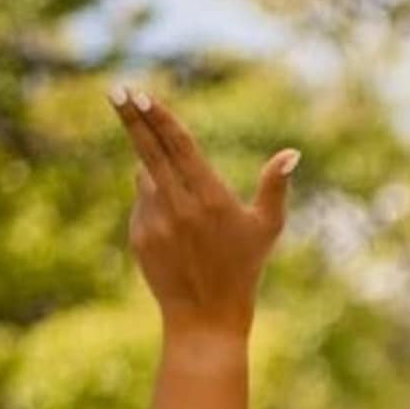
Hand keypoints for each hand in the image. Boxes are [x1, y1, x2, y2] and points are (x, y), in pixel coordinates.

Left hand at [108, 82, 299, 337]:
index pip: (179, 145)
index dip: (158, 116)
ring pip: (146, 176)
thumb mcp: (267, 228)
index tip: (140, 93)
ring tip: (184, 211)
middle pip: (149, 149)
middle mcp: (179, 206)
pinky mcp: (139, 235)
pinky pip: (141, 202)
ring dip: (156, 173)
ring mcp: (155, 221)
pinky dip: (153, 202)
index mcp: (211, 198)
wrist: (206, 317)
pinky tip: (174, 232)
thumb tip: (292, 153)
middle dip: (132, 117)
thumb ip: (276, 187)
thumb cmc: (244, 269)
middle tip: (116, 90)